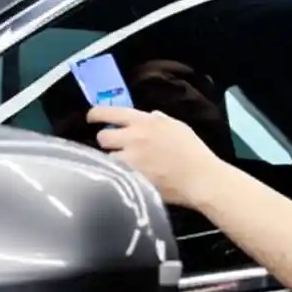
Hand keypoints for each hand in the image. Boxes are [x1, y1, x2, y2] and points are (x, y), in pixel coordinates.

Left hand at [88, 106, 222, 206]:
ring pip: (106, 158)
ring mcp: (130, 160)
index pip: (109, 112)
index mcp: (144, 122)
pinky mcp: (131, 179)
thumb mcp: (177, 126)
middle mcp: (132, 138)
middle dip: (106, 141)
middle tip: (115, 146)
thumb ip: (160, 119)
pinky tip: (128, 178)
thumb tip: (149, 116)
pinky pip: (115, 175)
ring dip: (112, 161)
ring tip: (124, 165)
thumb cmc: (193, 150)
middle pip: (102, 137)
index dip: (95, 114)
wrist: (200, 178)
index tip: (92, 117)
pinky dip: (119, 176)